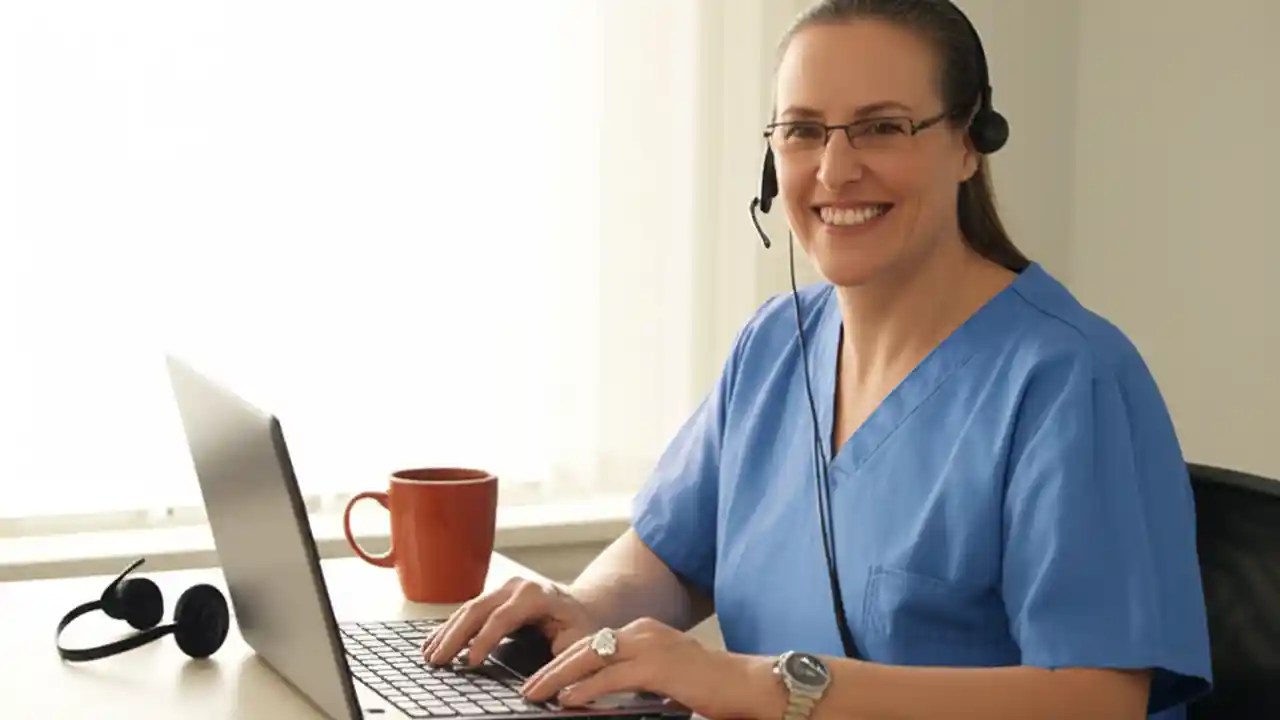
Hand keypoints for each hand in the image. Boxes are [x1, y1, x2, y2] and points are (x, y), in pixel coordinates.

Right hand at [421, 576, 600, 666]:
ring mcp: (503, 589)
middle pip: (478, 609)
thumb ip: (561, 660)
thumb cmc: (580, 626)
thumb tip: (541, 686)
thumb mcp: (579, 643)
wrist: (583, 606)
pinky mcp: (494, 597)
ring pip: (468, 609)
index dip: (484, 640)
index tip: (469, 663)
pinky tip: (433, 642)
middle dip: (455, 636)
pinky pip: (468, 611)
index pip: (503, 617)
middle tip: (437, 661)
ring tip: (428, 655)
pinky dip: (449, 627)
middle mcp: (516, 587)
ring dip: (446, 632)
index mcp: (537, 595)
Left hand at [520, 617, 780, 719]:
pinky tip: (566, 700)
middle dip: (552, 668)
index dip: (564, 661)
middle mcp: (642, 631)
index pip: (593, 643)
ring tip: (535, 694)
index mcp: (643, 631)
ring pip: (590, 658)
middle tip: (527, 688)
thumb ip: (633, 681)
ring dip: (558, 678)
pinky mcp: (655, 666)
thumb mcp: (663, 678)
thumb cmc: (709, 687)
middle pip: (584, 646)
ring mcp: (649, 645)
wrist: (746, 684)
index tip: (542, 679)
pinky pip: (609, 677)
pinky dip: (584, 689)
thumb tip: (599, 697)